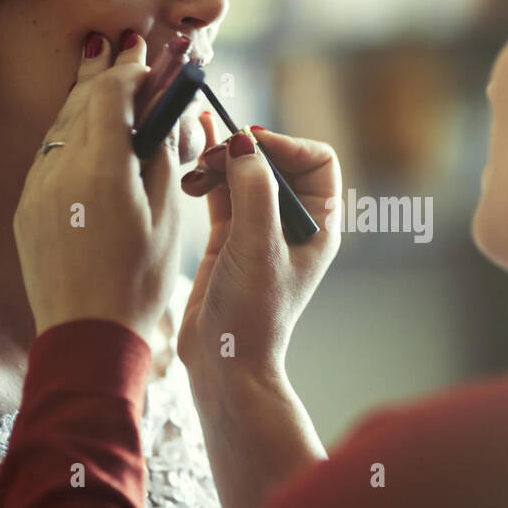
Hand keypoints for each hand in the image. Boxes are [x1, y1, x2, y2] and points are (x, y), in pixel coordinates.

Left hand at [14, 31, 182, 342]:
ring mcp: (37, 189)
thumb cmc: (138, 284)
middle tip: (116, 41)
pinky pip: (47, 154)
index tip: (144, 52)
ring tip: (96, 68)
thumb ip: (163, 159)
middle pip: (79, 102)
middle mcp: (60, 171)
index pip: (110, 97)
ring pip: (59, 125)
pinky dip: (67, 131)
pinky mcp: (26, 209)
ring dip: (81, 96)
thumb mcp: (167, 220)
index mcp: (101, 170)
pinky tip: (81, 127)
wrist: (87, 338)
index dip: (129, 70)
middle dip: (101, 70)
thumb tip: (164, 118)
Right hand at [176, 117, 341, 386]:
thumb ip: (254, 191)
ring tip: (194, 172)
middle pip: (275, 160)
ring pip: (244, 172)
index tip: (249, 145)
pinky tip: (188, 176)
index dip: (286, 144)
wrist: (223, 365)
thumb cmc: (253, 314)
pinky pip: (221, 192)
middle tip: (211, 155)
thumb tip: (243, 142)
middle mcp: (293, 222)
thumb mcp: (257, 247)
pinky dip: (206, 177)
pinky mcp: (228, 238)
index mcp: (319, 224)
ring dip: (219, 162)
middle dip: (243, 150)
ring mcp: (259, 228)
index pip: (316, 159)